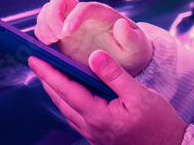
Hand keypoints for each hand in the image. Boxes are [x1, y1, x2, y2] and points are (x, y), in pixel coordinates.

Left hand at [29, 50, 186, 144]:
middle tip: (37, 62)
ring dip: (57, 91)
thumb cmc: (159, 124)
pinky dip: (69, 101)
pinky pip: (77, 117)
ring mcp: (94, 135)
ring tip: (50, 74)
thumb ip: (114, 75)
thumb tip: (95, 56)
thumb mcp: (139, 95)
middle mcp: (91, 128)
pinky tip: (73, 93)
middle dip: (47, 80)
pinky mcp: (100, 137)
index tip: (35, 59)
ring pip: (67, 110)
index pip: (66, 90)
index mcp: (98, 116)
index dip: (48, 73)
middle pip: (61, 101)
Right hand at [34, 0, 152, 75]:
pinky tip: (45, 47)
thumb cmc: (134, 52)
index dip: (74, 17)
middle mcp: (83, 15)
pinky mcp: (61, 37)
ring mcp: (70, 24)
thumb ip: (131, 38)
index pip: (85, 7)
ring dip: (43, 25)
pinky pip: (44, 27)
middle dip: (52, 17)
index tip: (66, 33)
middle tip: (55, 38)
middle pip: (59, 1)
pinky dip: (40, 34)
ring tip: (49, 43)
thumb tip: (122, 25)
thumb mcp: (138, 48)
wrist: (127, 61)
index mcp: (102, 14)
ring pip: (48, 11)